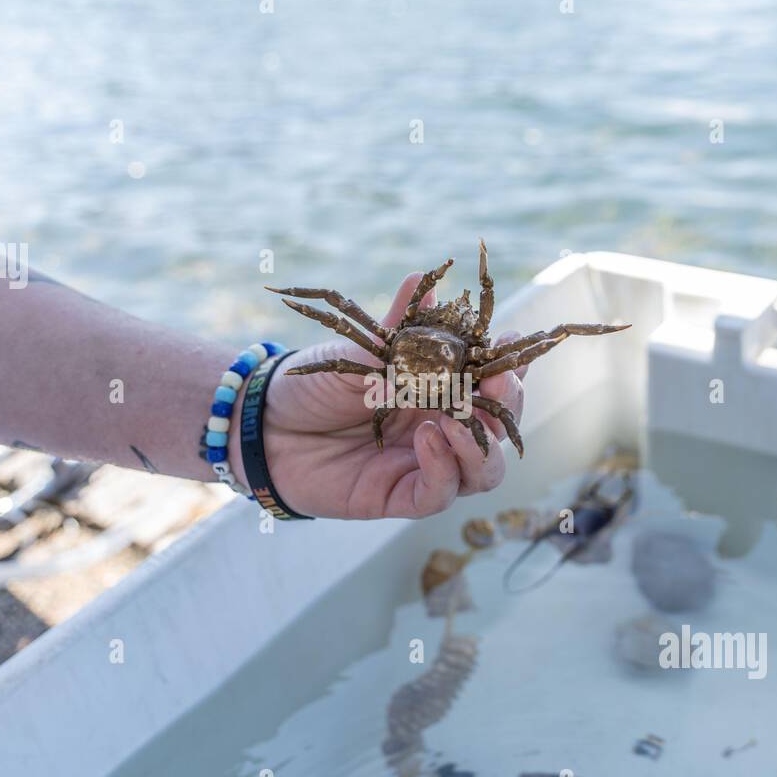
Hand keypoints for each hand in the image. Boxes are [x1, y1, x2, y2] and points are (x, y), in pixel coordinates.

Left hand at [247, 271, 528, 518]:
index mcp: (439, 391)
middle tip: (493, 385)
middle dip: (506, 405)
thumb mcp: (357, 350)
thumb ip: (395, 327)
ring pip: (483, 471)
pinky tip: (429, 436)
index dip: (511, 368)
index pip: (493, 384)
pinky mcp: (400, 496)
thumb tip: (421, 280)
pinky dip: (444, 467)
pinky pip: (440, 493)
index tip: (510, 345)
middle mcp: (441, 429)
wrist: (265, 425)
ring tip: (453, 418)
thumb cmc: (313, 385)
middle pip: (499, 429)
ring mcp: (424, 465)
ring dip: (480, 444)